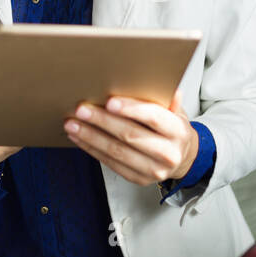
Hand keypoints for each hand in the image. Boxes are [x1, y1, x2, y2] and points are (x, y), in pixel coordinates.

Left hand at [63, 89, 198, 187]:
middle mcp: (168, 153)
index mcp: (177, 131)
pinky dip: (92, 149)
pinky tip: (79, 138)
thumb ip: (166, 97)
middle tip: (82, 110)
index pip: (153, 117)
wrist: (182, 158)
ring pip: (116, 151)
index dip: (130, 109)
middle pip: (130, 135)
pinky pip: (110, 163)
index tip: (109, 102)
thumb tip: (157, 77)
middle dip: (102, 121)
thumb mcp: (176, 111)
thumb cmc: (173, 129)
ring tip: (73, 124)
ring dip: (90, 137)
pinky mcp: (138, 178)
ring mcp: (153, 170)